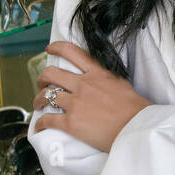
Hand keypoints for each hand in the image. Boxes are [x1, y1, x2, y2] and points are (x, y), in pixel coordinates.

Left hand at [31, 41, 152, 151]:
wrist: (136, 127)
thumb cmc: (135, 108)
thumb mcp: (121, 83)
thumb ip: (105, 78)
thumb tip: (100, 80)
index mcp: (96, 73)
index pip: (71, 52)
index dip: (57, 48)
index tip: (50, 49)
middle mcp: (83, 85)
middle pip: (51, 74)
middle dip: (42, 78)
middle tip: (42, 84)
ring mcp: (75, 103)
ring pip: (46, 96)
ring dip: (38, 100)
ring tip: (39, 104)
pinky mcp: (71, 123)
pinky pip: (47, 120)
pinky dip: (40, 123)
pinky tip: (39, 126)